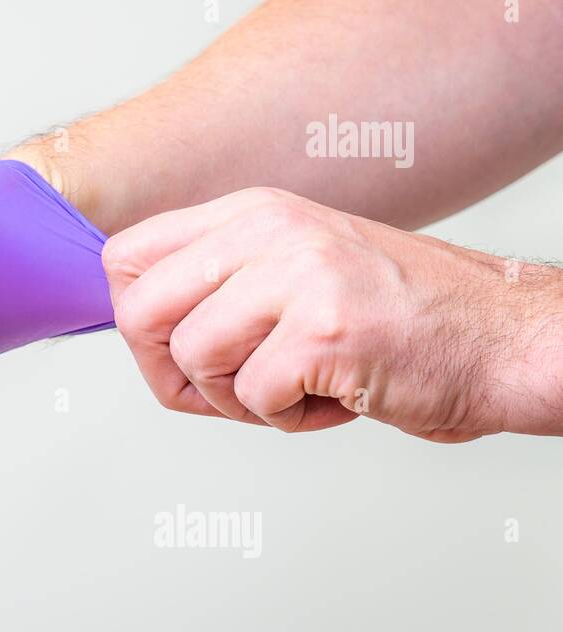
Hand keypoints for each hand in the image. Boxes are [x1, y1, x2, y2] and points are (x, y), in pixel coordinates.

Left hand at [102, 187, 562, 440]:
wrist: (506, 339)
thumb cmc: (400, 318)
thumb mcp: (295, 268)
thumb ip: (219, 284)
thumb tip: (135, 326)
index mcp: (252, 212)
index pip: (125, 257)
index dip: (135, 322)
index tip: (172, 350)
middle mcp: (269, 230)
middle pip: (138, 314)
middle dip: (171, 371)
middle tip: (228, 385)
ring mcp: (299, 275)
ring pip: (192, 360)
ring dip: (237, 399)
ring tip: (296, 385)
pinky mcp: (324, 331)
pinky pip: (252, 399)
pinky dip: (287, 419)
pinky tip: (334, 397)